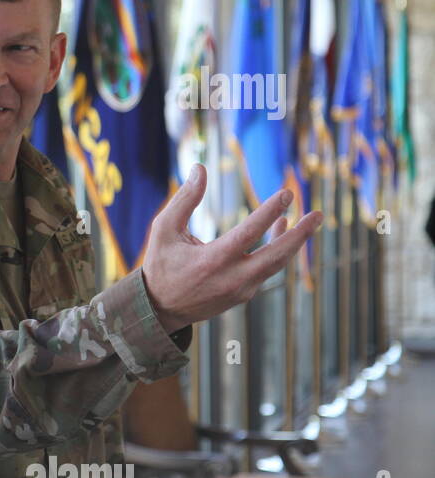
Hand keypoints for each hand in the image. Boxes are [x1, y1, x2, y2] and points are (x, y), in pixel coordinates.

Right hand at [141, 164, 322, 333]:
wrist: (159, 309)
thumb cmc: (160, 264)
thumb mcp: (164, 229)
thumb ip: (184, 199)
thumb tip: (200, 168)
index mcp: (213, 260)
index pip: (250, 232)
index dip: (270, 211)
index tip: (287, 193)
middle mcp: (232, 278)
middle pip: (277, 255)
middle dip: (300, 234)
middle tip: (318, 214)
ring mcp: (240, 290)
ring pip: (277, 264)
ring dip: (293, 242)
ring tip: (308, 220)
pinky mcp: (243, 296)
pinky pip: (267, 270)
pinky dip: (277, 252)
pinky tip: (280, 233)